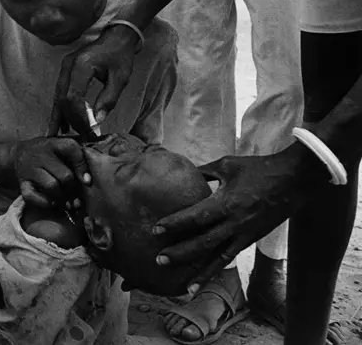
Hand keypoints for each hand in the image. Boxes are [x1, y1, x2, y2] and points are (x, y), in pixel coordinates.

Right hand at [9, 137, 90, 207]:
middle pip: (65, 175)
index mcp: (54, 144)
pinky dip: (44, 202)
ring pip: (51, 186)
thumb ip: (76, 158)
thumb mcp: (60, 148)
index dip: (82, 166)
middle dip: (73, 188)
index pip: (71, 148)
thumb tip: (87, 181)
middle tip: (76, 196)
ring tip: (65, 201)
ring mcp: (30, 169)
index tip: (87, 181)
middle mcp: (41, 155)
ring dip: (62, 197)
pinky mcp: (22, 183)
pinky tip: (52, 203)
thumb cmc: (47, 153)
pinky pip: (32, 196)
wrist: (19, 153)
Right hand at [47, 25, 138, 137]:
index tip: (89, 131)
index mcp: (82, 66)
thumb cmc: (120, 56)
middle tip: (81, 136)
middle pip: (63, 98)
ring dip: (60, 116)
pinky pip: (59, 92)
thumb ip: (109, 99)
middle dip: (71, 120)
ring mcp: (64, 68)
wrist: (115, 37)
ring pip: (57, 96)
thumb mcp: (120, 78)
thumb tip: (98, 121)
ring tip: (58, 136)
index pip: (73, 97)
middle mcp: (68, 66)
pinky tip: (60, 123)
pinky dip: (60, 108)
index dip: (79, 117)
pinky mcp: (65, 71)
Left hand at [149, 146, 311, 293]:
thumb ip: (203, 171)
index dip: (175, 224)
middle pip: (203, 242)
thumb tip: (182, 174)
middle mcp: (235, 223)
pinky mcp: (251, 240)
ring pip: (218, 258)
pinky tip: (203, 282)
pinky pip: (230, 257)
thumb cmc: (258, 169)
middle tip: (159, 259)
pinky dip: (215, 270)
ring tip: (182, 286)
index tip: (156, 229)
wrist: (294, 180)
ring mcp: (244, 234)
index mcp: (227, 202)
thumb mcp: (227, 164)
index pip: (196, 216)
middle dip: (180, 253)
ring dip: (198, 271)